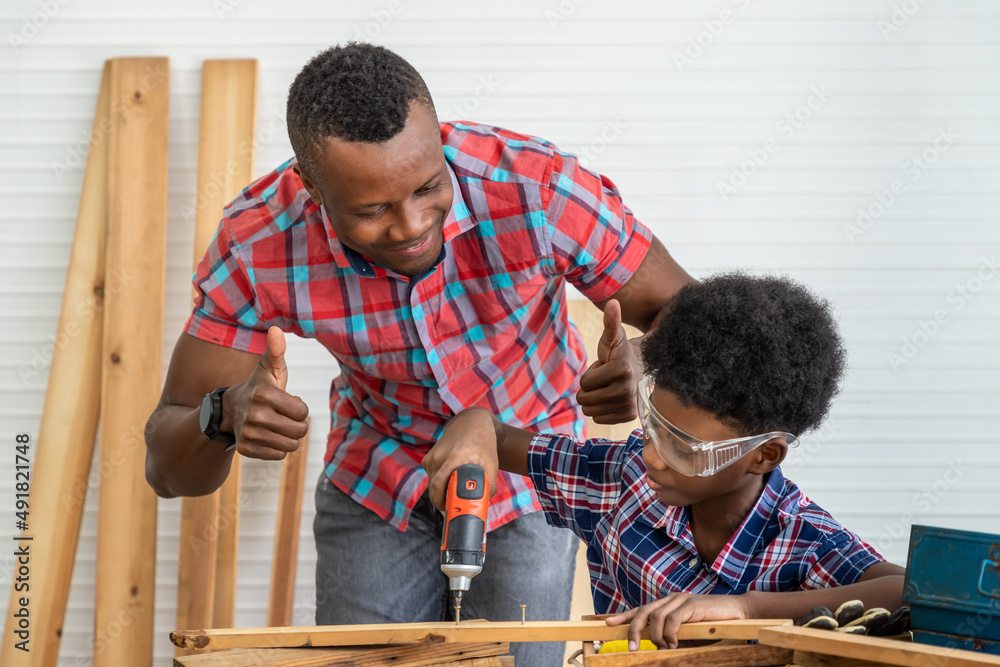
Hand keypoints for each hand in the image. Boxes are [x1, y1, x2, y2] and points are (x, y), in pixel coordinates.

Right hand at [222, 326, 308, 459]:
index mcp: (264, 394)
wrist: (231, 408)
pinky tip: (267, 435)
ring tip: (277, 425)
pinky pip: (278, 456)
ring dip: (289, 437)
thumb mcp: (269, 367)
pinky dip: (277, 448)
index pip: (303, 412)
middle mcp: (255, 415)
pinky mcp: (245, 449)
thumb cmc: (259, 385)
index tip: (288, 402)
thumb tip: (275, 329)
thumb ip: (276, 350)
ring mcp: (248, 433)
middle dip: (297, 424)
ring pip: (290, 446)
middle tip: (284, 416)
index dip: (300, 408)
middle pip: (299, 432)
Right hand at [422, 408, 499, 510]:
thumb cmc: (483, 443)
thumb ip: (489, 485)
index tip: (450, 513)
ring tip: (454, 495)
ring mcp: (431, 457)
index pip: (440, 486)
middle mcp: (439, 456)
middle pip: (434, 489)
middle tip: (452, 512)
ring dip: (440, 493)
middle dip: (441, 503)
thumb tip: (483, 505)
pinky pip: (431, 478)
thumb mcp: (491, 464)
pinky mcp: (427, 459)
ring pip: (431, 485)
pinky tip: (450, 480)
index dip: (443, 503)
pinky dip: (438, 484)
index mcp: (455, 457)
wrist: (471, 424)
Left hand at [577, 299, 640, 423]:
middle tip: (606, 378)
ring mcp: (629, 405)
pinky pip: (599, 418)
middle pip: (585, 399)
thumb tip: (613, 302)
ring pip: (590, 410)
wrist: (642, 369)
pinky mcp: (629, 417)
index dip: (591, 373)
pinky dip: (602, 409)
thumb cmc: (621, 352)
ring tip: (609, 386)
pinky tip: (613, 397)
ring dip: (595, 398)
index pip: (584, 383)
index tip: (605, 367)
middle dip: (591, 387)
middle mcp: (627, 391)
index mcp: (621, 370)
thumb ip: (611, 321)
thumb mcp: (613, 337)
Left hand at [605, 592, 748, 649]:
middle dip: (632, 629)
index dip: (624, 616)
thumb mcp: (688, 635)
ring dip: (656, 636)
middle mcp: (671, 599)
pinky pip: (673, 619)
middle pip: (643, 612)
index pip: (641, 609)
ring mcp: (681, 600)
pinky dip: (670, 633)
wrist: (738, 612)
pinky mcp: (692, 604)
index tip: (608, 623)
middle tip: (630, 647)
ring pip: (656, 617)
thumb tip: (656, 649)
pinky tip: (674, 643)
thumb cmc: (712, 626)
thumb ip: (672, 637)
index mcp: (668, 605)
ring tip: (664, 648)